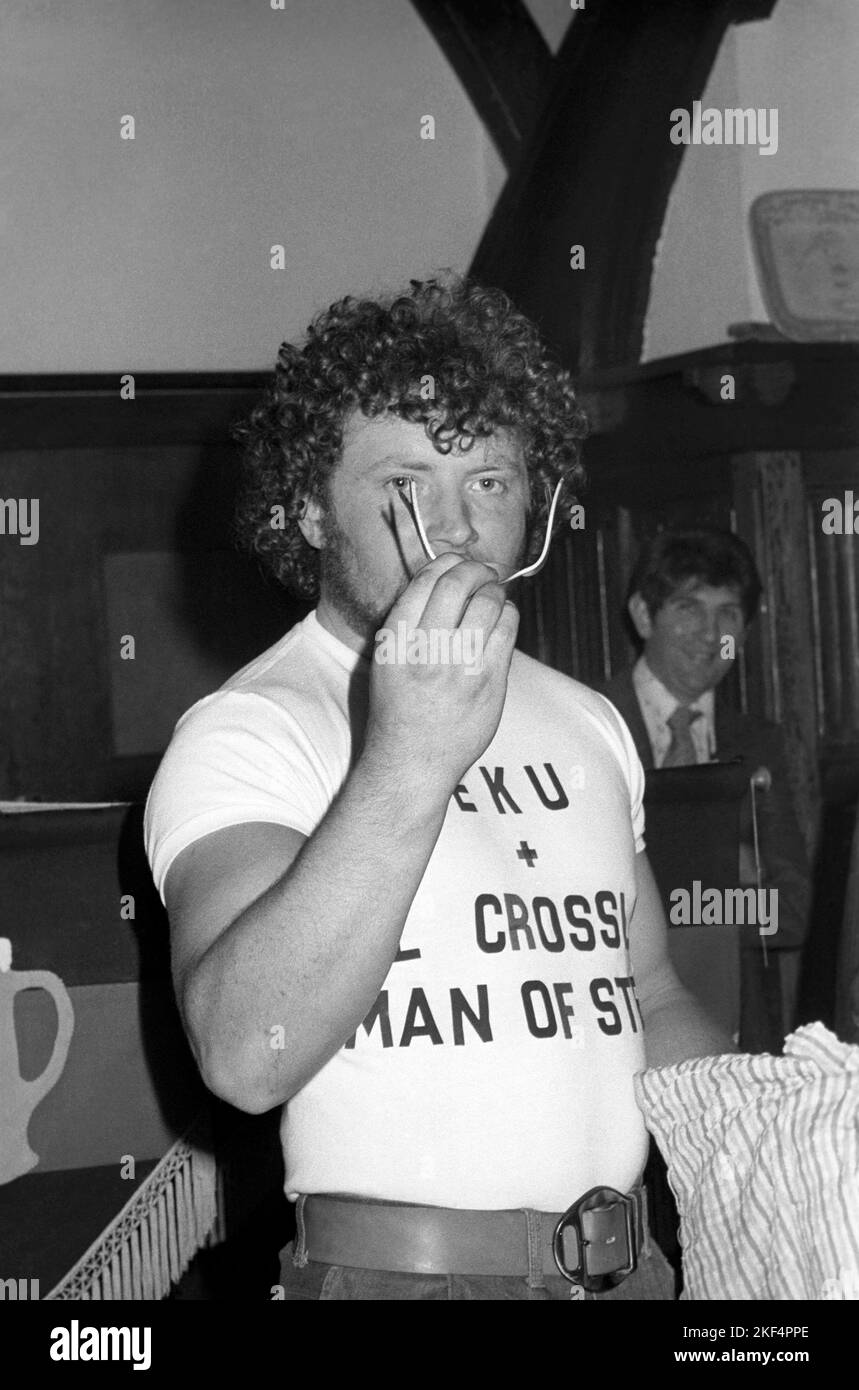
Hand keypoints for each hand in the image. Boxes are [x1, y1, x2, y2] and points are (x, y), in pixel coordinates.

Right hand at [362, 553, 518, 787]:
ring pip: (489, 602)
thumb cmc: (398, 709)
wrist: (412, 760)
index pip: (425, 580)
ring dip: (494, 591)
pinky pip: (507, 630)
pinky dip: (508, 615)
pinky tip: (502, 620)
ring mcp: (460, 667)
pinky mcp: (490, 682)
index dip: (446, 562)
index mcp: (396, 641)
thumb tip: (443, 577)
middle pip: (458, 583)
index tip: (456, 562)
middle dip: (475, 569)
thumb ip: (409, 621)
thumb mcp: (388, 660)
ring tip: (493, 595)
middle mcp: (426, 651)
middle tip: (483, 572)